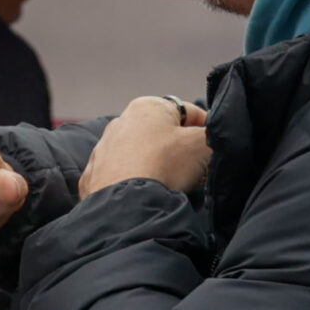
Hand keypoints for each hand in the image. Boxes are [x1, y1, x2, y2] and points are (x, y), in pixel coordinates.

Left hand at [75, 96, 209, 198]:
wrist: (125, 202)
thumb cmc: (165, 163)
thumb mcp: (201, 143)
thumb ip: (211, 134)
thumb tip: (210, 137)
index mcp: (147, 106)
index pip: (189, 112)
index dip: (207, 129)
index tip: (215, 149)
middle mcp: (121, 122)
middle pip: (163, 134)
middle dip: (182, 151)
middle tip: (198, 171)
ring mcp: (104, 149)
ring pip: (142, 154)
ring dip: (160, 166)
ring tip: (174, 185)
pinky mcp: (94, 175)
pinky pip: (124, 175)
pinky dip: (137, 181)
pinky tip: (148, 193)